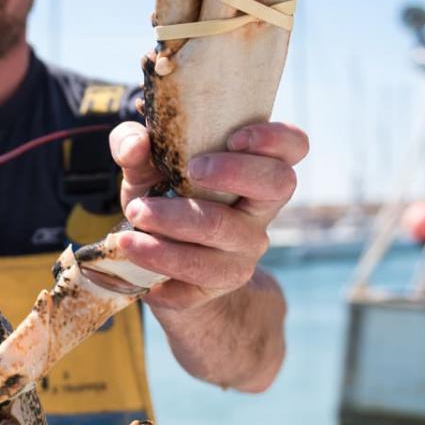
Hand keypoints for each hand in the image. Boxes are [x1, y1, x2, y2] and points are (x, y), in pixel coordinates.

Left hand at [109, 120, 308, 312]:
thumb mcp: (143, 170)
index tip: (234, 138)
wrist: (157, 272)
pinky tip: (131, 253)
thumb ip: (135, 146)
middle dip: (232, 172)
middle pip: (277, 184)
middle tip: (188, 170)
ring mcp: (242, 252)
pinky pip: (193, 278)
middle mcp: (258, 213)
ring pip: (223, 232)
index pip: (293, 148)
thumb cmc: (161, 203)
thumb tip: (135, 144)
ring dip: (173, 222)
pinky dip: (155, 261)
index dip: (275, 138)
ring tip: (134, 215)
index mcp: (251, 172)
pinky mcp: (216, 287)